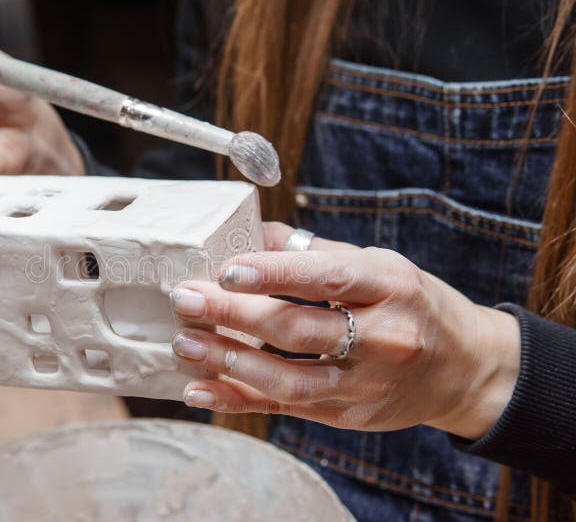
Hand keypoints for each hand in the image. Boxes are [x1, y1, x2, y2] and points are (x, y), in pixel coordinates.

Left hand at [170, 223, 520, 439]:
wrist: (464, 366)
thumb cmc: (412, 304)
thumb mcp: (379, 266)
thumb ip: (316, 251)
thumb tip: (254, 235)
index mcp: (390, 286)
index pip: (326, 276)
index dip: (274, 273)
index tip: (227, 269)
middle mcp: (385, 337)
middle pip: (297, 329)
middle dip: (233, 314)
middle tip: (186, 300)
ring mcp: (368, 383)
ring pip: (288, 378)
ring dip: (228, 361)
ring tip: (185, 344)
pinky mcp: (351, 415)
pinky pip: (286, 408)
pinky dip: (239, 400)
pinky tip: (201, 390)